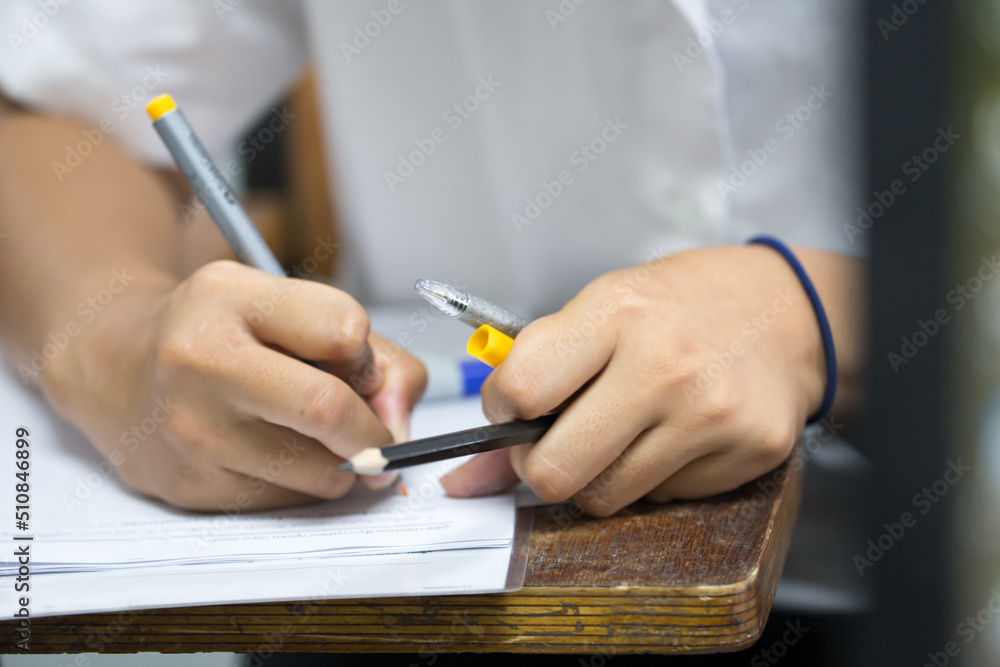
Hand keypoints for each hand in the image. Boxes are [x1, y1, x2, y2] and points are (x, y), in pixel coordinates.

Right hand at [47, 260, 425, 510]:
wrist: (116, 368)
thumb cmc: (222, 333)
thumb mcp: (288, 308)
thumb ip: (373, 355)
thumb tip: (399, 431)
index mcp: (231, 297)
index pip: (345, 331)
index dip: (366, 356)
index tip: (356, 366)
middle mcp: (201, 362)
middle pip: (330, 410)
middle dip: (374, 431)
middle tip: (376, 434)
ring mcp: (191, 431)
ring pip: (322, 471)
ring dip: (341, 461)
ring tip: (308, 434)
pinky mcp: (192, 488)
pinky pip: (290, 501)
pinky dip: (304, 483)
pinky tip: (271, 453)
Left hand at [442, 245, 862, 514]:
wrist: (788, 310)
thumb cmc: (683, 306)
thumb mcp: (604, 308)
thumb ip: (536, 377)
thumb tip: (471, 473)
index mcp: (619, 312)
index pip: (522, 390)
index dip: (502, 409)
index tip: (513, 407)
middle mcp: (665, 364)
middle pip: (555, 470)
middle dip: (537, 467)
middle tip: (553, 443)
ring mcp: (712, 414)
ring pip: (605, 499)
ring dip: (597, 476)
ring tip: (622, 432)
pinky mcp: (750, 453)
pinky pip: (662, 501)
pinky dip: (652, 479)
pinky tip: (673, 437)